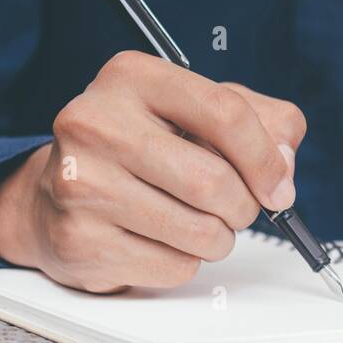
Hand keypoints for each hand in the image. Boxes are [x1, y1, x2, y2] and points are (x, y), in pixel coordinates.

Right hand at [0, 51, 306, 291]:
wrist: (58, 191)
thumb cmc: (144, 147)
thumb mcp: (202, 112)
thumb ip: (264, 124)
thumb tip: (283, 170)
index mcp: (133, 77)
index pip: (225, 114)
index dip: (266, 159)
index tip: (279, 187)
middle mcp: (96, 123)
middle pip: (213, 182)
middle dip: (243, 205)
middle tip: (236, 207)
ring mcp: (79, 183)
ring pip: (199, 232)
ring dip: (218, 237)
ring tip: (198, 222)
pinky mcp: (78, 239)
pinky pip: (174, 266)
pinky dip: (185, 260)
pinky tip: (160, 239)